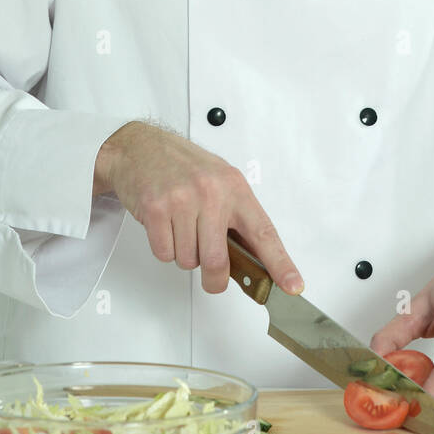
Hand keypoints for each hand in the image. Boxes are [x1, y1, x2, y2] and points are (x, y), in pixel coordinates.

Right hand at [93, 120, 304, 296]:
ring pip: (188, 260)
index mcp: (235, 188)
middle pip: (217, 260)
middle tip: (213, 279)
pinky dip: (164, 248)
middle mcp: (211, 193)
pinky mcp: (156, 209)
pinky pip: (164, 253)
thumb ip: (236, 218)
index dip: (280, 263)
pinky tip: (165, 225)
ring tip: (180, 227)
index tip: (293, 285)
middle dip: (215, 279)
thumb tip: (253, 260)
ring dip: (184, 254)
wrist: (141, 147)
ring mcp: (182, 201)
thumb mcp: (220, 182)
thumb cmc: (183, 166)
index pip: (263, 232)